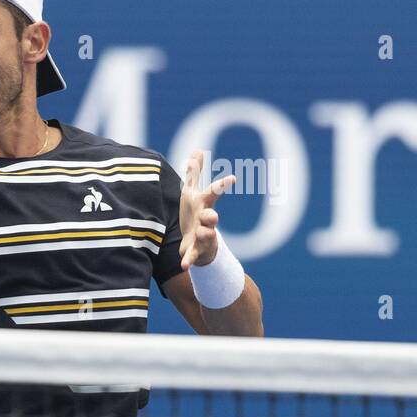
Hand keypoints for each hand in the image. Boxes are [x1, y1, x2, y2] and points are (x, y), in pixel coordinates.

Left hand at [179, 150, 235, 269]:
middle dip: (212, 214)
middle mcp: (206, 220)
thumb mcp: (192, 193)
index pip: (213, 192)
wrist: (197, 242)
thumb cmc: (195, 214)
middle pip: (211, 216)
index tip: (231, 178)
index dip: (222, 185)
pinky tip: (184, 266)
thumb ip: (195, 173)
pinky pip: (192, 257)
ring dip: (206, 233)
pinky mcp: (195, 251)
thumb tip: (197, 150)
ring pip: (206, 235)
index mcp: (204, 205)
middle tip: (213, 214)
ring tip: (204, 232)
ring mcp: (203, 236)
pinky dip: (189, 261)